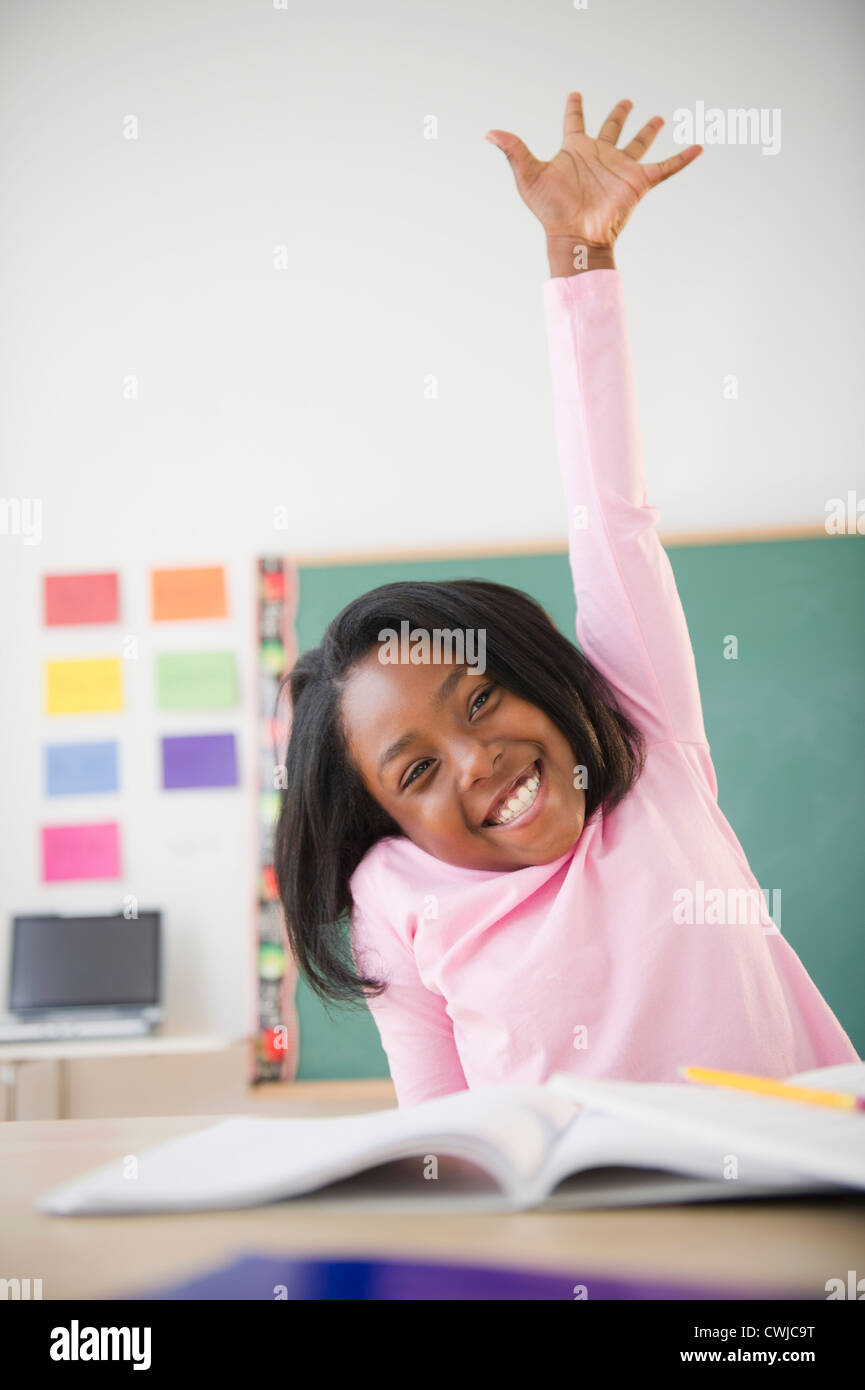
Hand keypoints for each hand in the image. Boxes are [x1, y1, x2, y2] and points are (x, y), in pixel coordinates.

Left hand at [486, 92, 701, 250]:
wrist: (575, 236)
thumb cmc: (551, 211)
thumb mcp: (529, 175)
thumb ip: (514, 151)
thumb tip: (489, 132)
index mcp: (575, 151)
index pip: (575, 124)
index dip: (575, 109)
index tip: (575, 95)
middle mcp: (600, 156)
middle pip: (611, 129)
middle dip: (618, 115)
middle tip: (627, 102)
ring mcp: (620, 168)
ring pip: (638, 143)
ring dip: (647, 131)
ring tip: (657, 117)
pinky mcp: (639, 182)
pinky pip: (666, 167)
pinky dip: (682, 158)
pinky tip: (698, 148)